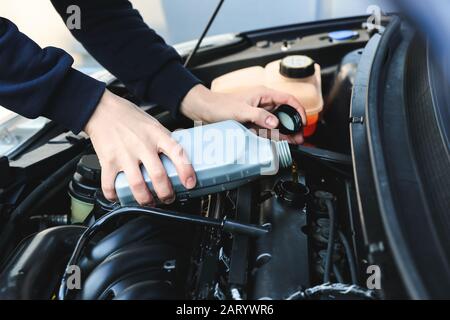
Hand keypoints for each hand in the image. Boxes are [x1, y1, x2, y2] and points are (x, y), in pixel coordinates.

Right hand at [84, 90, 195, 205]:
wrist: (102, 109)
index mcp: (157, 135)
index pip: (177, 153)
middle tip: (168, 198)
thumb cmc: (129, 117)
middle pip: (158, 176)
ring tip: (149, 202)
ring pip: (137, 185)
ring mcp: (124, 154)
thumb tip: (180, 158)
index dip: (186, 171)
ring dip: (145, 199)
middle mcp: (142, 145)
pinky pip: (110, 185)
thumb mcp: (154, 124)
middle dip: (166, 193)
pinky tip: (120, 197)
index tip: (190, 184)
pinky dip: (115, 196)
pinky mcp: (108, 161)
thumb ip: (165, 141)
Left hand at [180, 84, 306, 143]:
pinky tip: (281, 142)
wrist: (204, 110)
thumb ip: (259, 116)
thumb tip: (275, 123)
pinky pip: (267, 130)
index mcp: (263, 94)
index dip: (298, 110)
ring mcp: (258, 114)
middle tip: (299, 136)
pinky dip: (275, 136)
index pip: (288, 99)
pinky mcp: (253, 123)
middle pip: (285, 113)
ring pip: (277, 123)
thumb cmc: (219, 105)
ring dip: (286, 132)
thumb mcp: (241, 111)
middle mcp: (263, 103)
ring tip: (294, 141)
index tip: (303, 121)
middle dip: (294, 124)